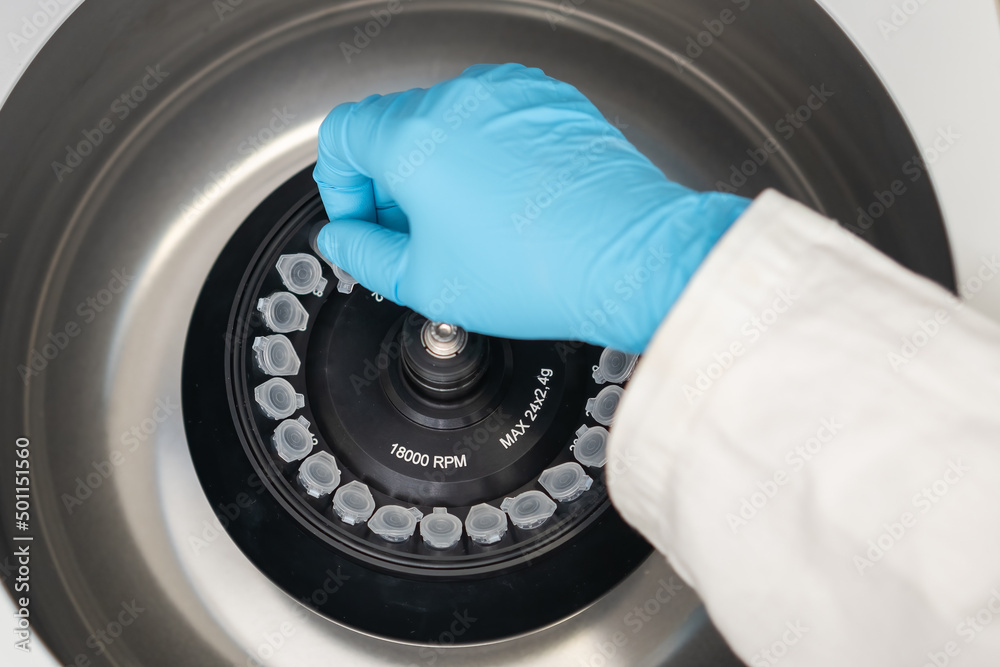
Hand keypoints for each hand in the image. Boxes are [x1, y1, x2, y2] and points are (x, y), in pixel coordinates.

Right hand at [313, 63, 749, 353]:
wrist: (628, 257)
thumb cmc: (537, 271)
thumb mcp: (424, 281)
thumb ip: (361, 254)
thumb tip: (341, 238)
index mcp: (413, 138)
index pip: (339, 135)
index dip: (339, 186)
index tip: (363, 220)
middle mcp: (458, 99)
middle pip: (391, 127)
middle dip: (388, 183)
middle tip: (412, 234)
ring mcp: (508, 92)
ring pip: (445, 120)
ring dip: (437, 166)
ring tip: (467, 222)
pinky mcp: (549, 99)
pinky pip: (494, 117)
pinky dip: (484, 151)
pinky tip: (507, 200)